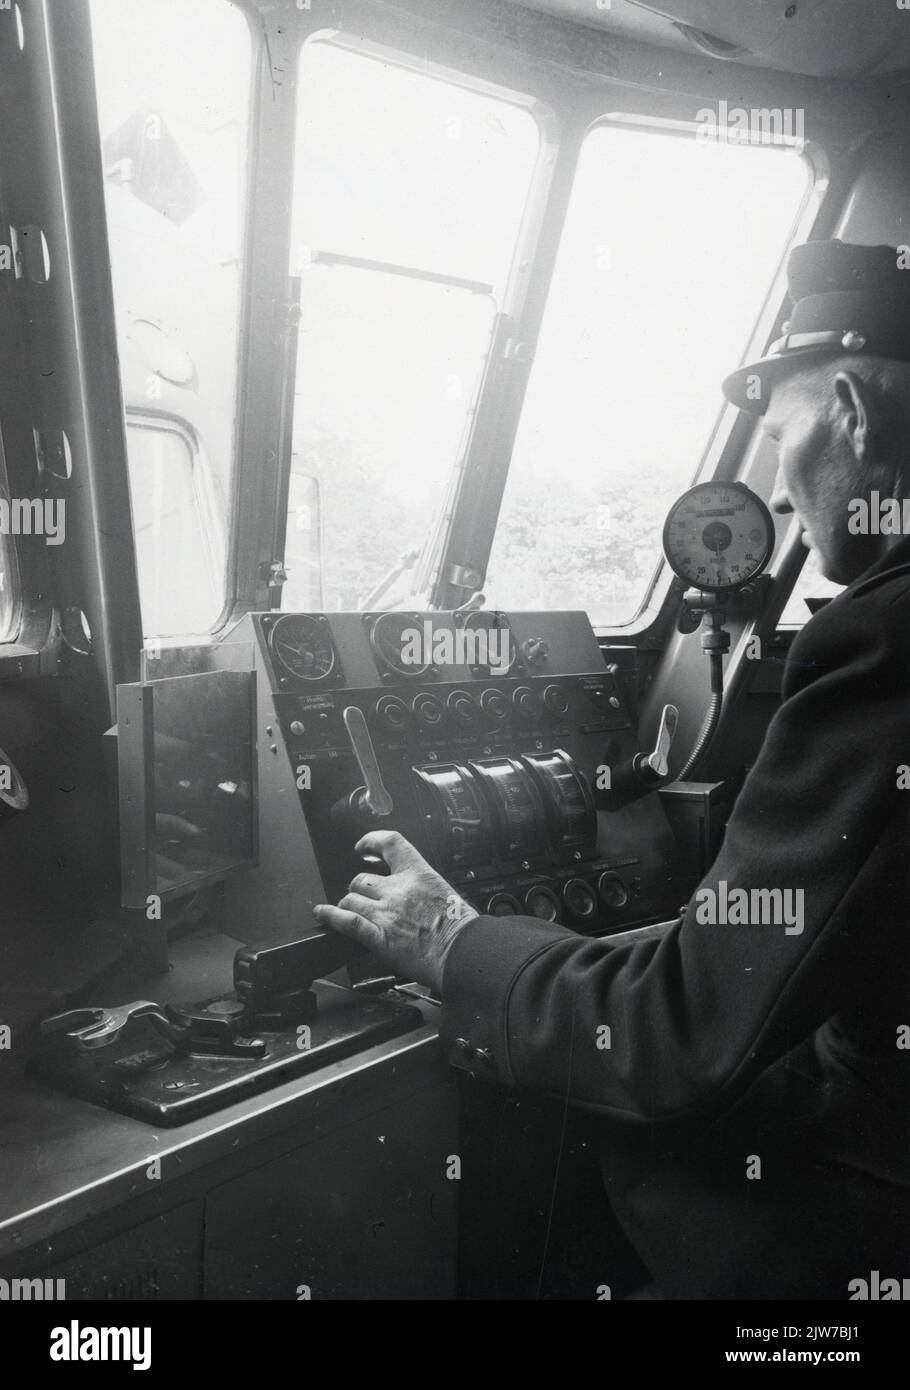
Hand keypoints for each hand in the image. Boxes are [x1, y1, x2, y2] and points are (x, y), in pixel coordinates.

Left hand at [312, 830, 477, 993]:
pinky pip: (346, 921)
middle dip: (358, 888)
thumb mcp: (445, 895)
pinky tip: (323, 914)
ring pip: (350, 899)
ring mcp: (385, 912)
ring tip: (346, 910)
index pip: (390, 843)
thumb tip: (414, 898)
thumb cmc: (460, 928)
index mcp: (418, 874)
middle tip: (362, 898)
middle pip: (362, 878)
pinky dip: (330, 916)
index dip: (372, 840)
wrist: (462, 951)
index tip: (364, 846)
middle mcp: (398, 889)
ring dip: (347, 904)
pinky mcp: (378, 936)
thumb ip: (423, 891)